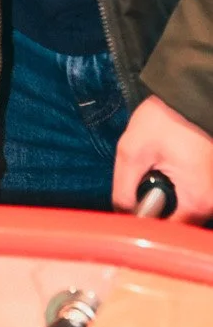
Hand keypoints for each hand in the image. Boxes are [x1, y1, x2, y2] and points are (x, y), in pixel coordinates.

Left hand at [112, 95, 212, 222]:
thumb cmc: (163, 119)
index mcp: (199, 201)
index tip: (129, 211)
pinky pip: (193, 197)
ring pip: (185, 210)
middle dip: (156, 210)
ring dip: (167, 199)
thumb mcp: (131, 153)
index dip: (145, 225)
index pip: (168, 233)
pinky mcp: (211, 181)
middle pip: (178, 224)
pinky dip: (177, 190)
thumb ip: (123, 191)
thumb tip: (123, 216)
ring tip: (155, 172)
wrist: (189, 93)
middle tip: (140, 186)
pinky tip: (167, 170)